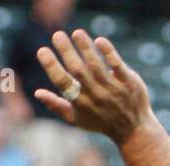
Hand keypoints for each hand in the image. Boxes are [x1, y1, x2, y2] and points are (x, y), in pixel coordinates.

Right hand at [34, 31, 152, 143]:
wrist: (133, 129)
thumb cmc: (100, 121)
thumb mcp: (76, 119)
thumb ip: (56, 105)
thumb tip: (37, 92)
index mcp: (80, 103)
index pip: (63, 83)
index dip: (51, 66)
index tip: (42, 50)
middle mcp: (96, 96)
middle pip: (78, 71)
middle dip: (67, 52)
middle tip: (57, 34)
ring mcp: (113, 89)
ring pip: (97, 66)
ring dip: (86, 48)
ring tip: (76, 33)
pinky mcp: (128, 82)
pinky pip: (117, 66)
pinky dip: (108, 53)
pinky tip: (99, 40)